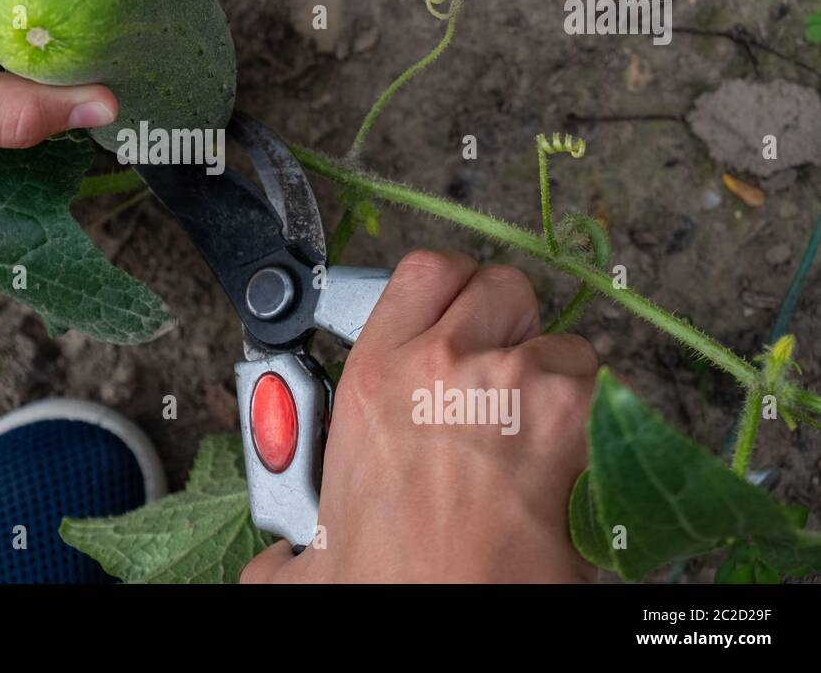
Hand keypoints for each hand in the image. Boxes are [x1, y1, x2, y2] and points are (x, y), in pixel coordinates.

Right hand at [243, 250, 597, 582]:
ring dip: (557, 379)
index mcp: (374, 375)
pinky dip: (598, 421)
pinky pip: (603, 389)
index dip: (451, 290)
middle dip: (509, 325)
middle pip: (501, 286)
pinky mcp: (571, 419)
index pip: (425, 271)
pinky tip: (573, 462)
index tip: (458, 317)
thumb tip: (282, 556)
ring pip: (561, 340)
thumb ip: (297, 523)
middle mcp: (441, 362)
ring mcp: (510, 381)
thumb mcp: (313, 538)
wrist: (445, 615)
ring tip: (539, 437)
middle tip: (502, 377)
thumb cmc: (391, 581)